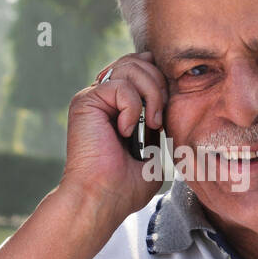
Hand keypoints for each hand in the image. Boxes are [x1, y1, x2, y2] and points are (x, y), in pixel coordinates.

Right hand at [59, 51, 167, 220]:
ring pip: (131, 67)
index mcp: (118, 106)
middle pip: (139, 61)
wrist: (103, 198)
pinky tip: (125, 131)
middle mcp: (104, 97)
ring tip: (151, 124)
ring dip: (151, 94)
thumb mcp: (153, 153)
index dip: (161, 79)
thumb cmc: (125, 186)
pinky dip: (133, 108)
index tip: (168, 110)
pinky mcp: (86, 101)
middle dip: (160, 85)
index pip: (143, 68)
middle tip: (161, 120)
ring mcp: (94, 97)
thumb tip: (171, 104)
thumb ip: (158, 126)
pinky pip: (120, 85)